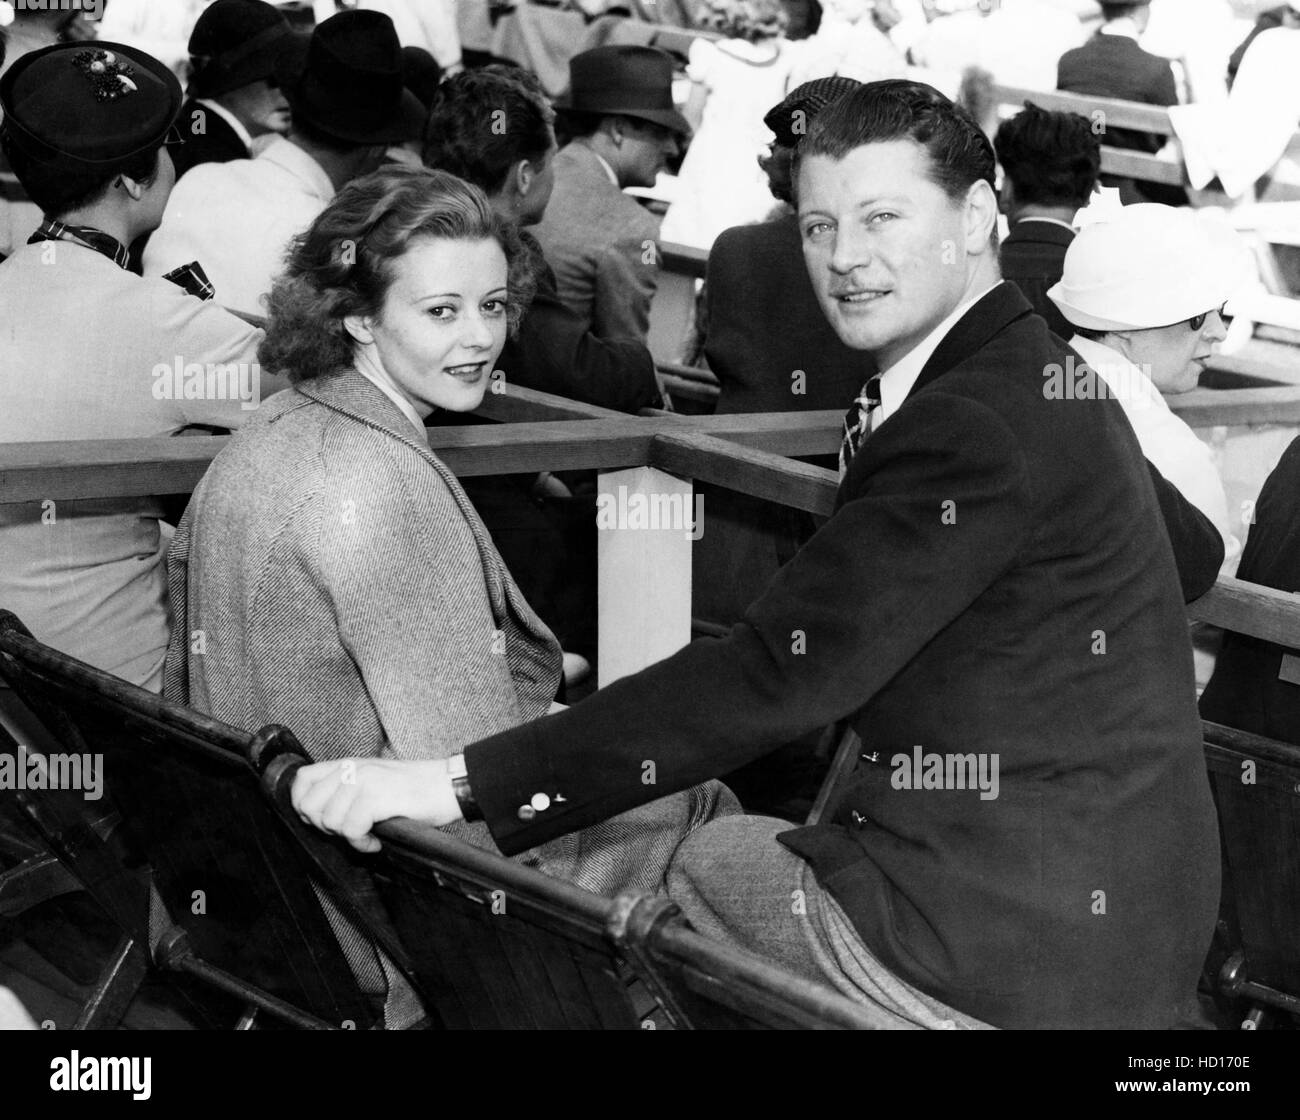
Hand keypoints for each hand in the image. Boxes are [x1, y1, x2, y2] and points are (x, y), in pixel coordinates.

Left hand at [291, 757, 462, 852]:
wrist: (448, 786)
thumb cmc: (415, 789)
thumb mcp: (375, 780)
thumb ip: (347, 789)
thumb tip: (320, 816)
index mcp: (349, 764)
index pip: (302, 779)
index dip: (303, 805)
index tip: (322, 821)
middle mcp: (353, 769)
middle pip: (310, 805)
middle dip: (325, 827)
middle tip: (349, 831)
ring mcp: (364, 780)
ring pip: (330, 820)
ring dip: (348, 837)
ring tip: (368, 835)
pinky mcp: (376, 796)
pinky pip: (352, 830)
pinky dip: (362, 843)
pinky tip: (376, 841)